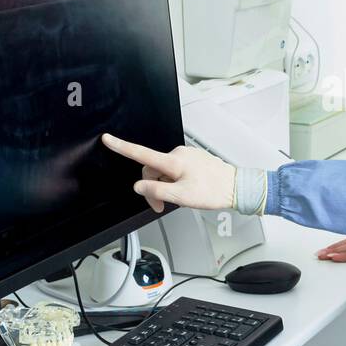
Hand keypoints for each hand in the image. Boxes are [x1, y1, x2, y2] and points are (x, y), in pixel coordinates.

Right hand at [101, 134, 234, 211]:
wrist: (237, 187)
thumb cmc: (213, 191)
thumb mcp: (181, 196)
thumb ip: (157, 191)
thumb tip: (139, 186)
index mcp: (174, 161)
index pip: (141, 153)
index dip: (122, 147)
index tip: (108, 139)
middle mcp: (179, 154)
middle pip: (152, 169)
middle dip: (153, 188)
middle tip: (160, 206)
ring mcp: (187, 155)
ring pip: (165, 171)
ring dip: (165, 186)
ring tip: (180, 199)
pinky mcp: (194, 159)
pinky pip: (176, 170)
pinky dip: (175, 182)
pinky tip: (188, 190)